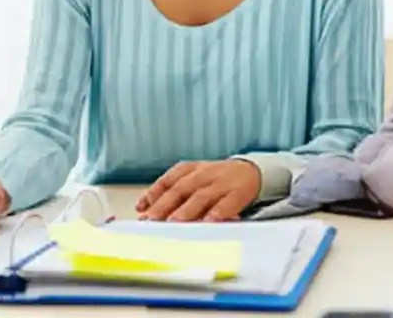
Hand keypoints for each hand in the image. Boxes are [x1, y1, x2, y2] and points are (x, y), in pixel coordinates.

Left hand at [136, 160, 260, 221]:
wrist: (251, 171)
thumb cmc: (216, 180)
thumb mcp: (194, 179)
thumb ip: (172, 193)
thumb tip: (144, 211)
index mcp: (190, 169)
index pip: (168, 180)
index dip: (153, 194)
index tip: (141, 210)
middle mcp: (203, 174)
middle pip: (180, 189)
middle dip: (164, 206)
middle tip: (152, 220)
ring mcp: (220, 184)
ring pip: (200, 197)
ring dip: (186, 211)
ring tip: (174, 223)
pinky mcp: (238, 193)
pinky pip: (226, 205)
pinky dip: (216, 214)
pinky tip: (207, 224)